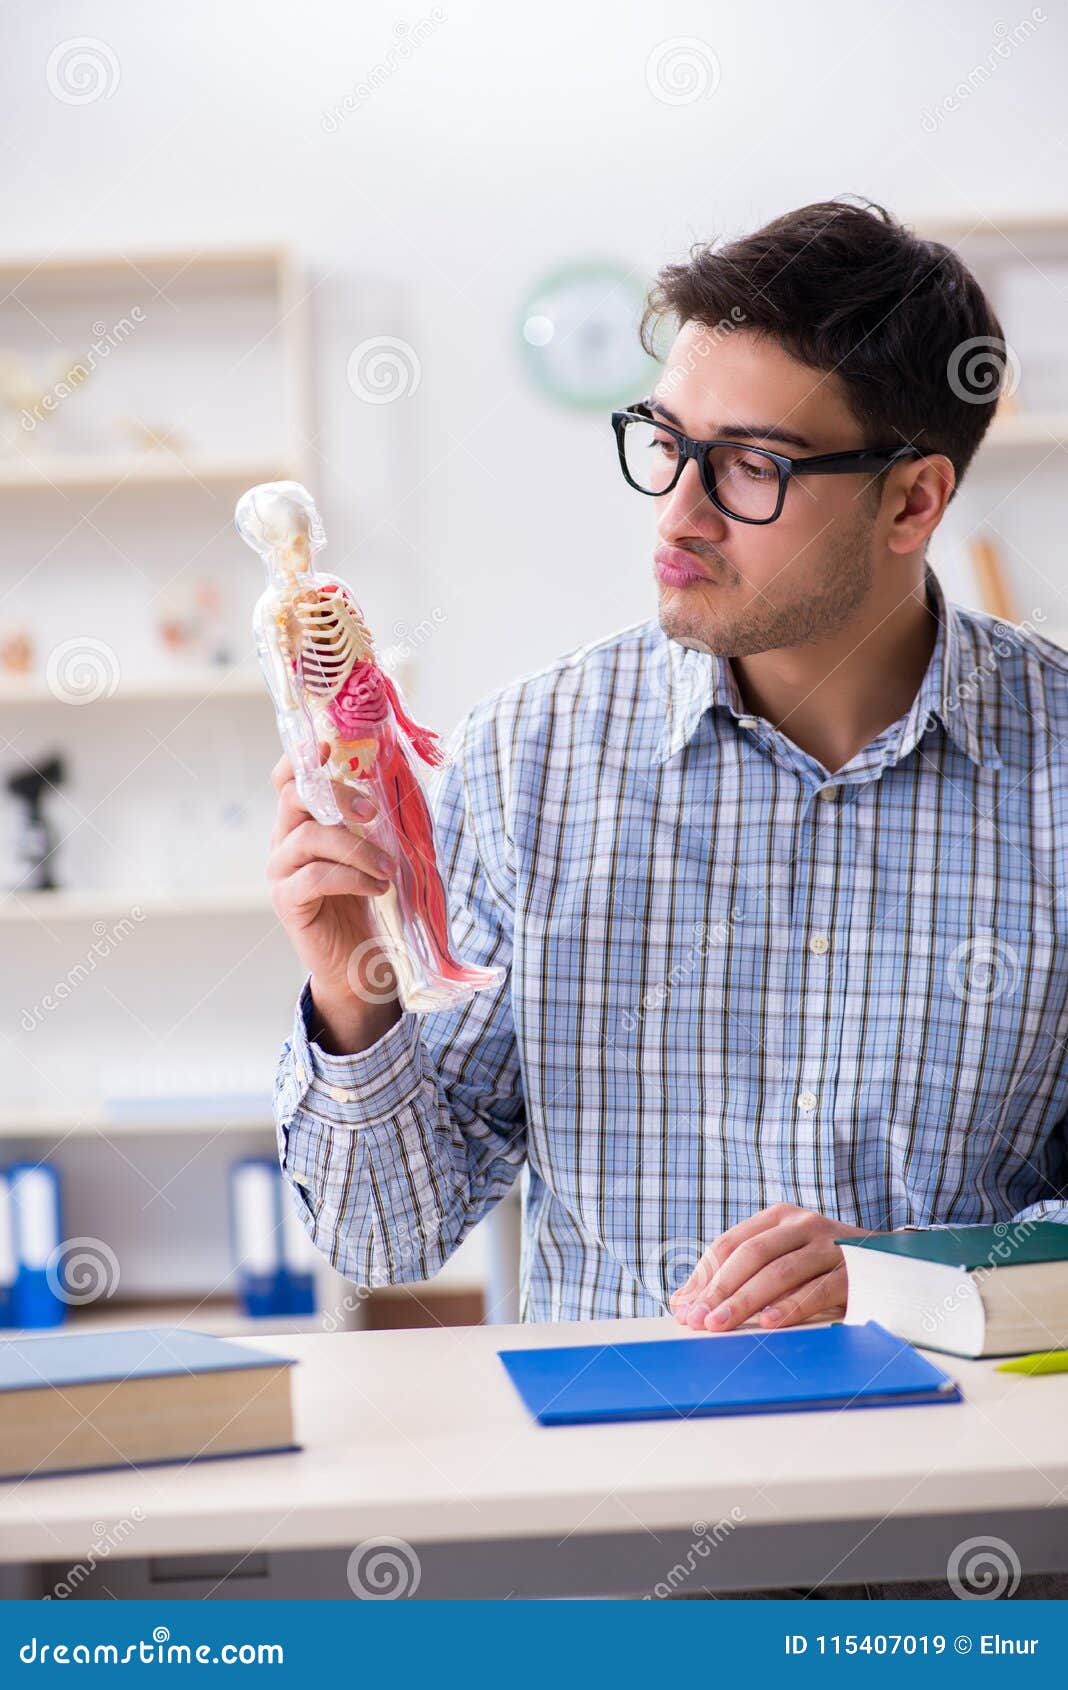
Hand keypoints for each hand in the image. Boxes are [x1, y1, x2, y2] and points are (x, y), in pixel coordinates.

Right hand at [267, 741, 400, 1047]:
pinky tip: (378, 887)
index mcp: (303, 822)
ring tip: (388, 868)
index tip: (329, 747)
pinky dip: (352, 877)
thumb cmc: (370, 900)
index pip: (287, 780)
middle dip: (336, 795)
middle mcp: (284, 842)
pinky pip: (314, 876)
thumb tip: (398, 781)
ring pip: (307, 837)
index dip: (301, 759)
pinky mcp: (287, 902)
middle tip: (372, 812)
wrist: (360, 962)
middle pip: (294, 798)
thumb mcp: (375, 851)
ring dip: (356, 848)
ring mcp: (281, 872)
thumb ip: (373, 821)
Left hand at [669, 1203, 872, 1333]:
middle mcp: (803, 1224)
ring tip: (722, 1324)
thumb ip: (738, 1277)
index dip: (705, 1276)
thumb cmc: (824, 1267)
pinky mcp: (854, 1270)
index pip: (731, 1243)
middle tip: (698, 1321)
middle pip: (751, 1255)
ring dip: (746, 1301)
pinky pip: (818, 1289)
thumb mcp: (783, 1262)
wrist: (891, 1263)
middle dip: (720, 1290)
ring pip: (779, 1271)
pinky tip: (770, 1323)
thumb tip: (683, 1303)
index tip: (686, 1308)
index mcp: (779, 1218)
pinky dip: (792, 1307)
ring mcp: (830, 1245)